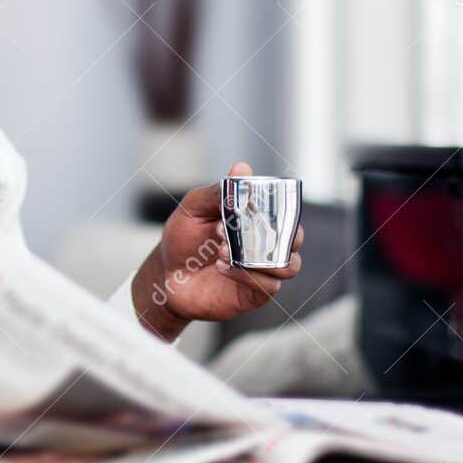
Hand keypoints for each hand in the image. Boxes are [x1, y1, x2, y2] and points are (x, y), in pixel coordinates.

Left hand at [130, 160, 305, 341]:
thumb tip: (242, 168)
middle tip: (229, 229)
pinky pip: (270, 286)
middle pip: (295, 239)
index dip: (277, 208)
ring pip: (289, 266)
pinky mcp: (255, 294)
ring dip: (260, 258)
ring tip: (222, 250)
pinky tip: (221, 267)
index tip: (249, 206)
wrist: (166, 275)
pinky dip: (247, 275)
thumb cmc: (183, 238)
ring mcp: (263, 270)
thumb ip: (219, 192)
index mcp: (257, 220)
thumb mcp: (194, 208)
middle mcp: (267, 244)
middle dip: (270, 233)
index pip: (286, 211)